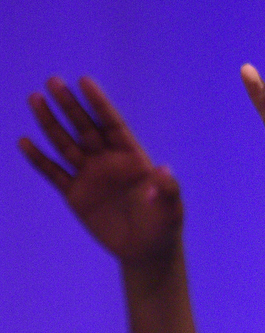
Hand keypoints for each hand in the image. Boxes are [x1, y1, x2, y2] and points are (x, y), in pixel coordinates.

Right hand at [19, 78, 181, 264]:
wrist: (145, 251)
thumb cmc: (163, 226)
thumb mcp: (171, 209)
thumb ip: (169, 188)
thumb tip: (164, 170)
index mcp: (131, 156)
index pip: (112, 124)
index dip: (99, 103)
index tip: (84, 81)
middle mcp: (107, 160)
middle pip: (85, 127)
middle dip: (70, 106)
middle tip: (53, 81)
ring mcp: (89, 176)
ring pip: (65, 144)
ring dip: (50, 123)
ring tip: (35, 99)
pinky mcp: (75, 194)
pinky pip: (54, 173)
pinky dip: (39, 159)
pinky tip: (25, 142)